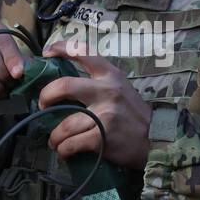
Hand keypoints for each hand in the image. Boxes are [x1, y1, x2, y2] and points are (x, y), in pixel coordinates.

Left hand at [37, 41, 151, 170]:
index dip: (62, 48)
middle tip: (42, 105)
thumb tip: (64, 87)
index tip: (47, 52)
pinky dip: (64, 150)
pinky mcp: (102, 137)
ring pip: (65, 124)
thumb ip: (98, 83)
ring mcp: (105, 115)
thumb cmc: (134, 115)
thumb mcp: (121, 89)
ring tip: (55, 141)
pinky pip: (72, 144)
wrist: (156, 140)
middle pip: (64, 86)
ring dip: (55, 136)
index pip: (84, 52)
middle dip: (45, 97)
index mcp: (110, 75)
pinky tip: (64, 152)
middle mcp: (107, 91)